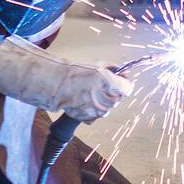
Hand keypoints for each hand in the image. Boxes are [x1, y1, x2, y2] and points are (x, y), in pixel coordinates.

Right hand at [0, 37, 132, 121]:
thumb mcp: (97, 65)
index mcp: (111, 84)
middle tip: (101, 84)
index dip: (125, 83)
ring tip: (89, 92)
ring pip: (107, 108)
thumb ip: (112, 69)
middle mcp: (106, 100)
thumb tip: (119, 71)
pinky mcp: (88, 118)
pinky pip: (96, 115)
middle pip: (118, 98)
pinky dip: (93, 110)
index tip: (121, 79)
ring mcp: (97, 111)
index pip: (128, 88)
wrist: (55, 85)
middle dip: (112, 91)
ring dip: (102, 101)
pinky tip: (84, 101)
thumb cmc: (74, 72)